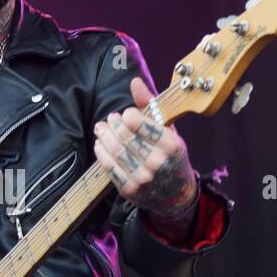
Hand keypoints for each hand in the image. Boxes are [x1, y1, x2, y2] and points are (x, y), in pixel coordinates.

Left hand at [93, 77, 197, 235]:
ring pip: (113, 150)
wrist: (175, 194)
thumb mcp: (167, 129)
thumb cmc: (170, 156)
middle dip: (112, 124)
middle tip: (109, 119)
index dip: (127, 115)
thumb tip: (134, 81)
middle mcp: (156, 161)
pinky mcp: (129, 188)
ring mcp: (142, 177)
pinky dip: (101, 152)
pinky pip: (108, 167)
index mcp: (169, 144)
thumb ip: (149, 104)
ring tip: (100, 128)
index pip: (136, 122)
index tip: (126, 115)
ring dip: (103, 136)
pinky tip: (100, 144)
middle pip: (122, 135)